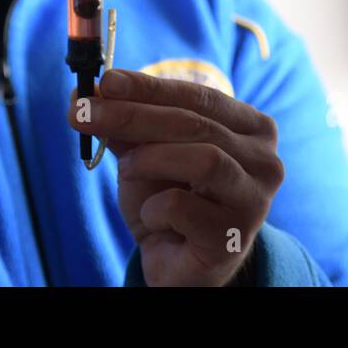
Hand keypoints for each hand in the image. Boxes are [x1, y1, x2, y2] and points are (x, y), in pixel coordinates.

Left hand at [67, 68, 285, 285]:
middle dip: (133, 115)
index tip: (105, 81)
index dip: (149, 87)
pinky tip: (154, 217)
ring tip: (126, 171)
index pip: (198, 96)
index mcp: (250, 127)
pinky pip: (184, 206)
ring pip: (204, 159)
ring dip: (150, 159)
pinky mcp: (235, 237)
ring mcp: (255, 199)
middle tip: (84, 113)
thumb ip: (123, 125)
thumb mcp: (145, 155)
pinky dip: (155, 207)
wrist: (181, 267)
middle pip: (196, 123)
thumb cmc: (171, 202)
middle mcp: (264, 159)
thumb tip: (82, 93)